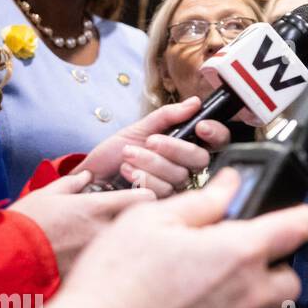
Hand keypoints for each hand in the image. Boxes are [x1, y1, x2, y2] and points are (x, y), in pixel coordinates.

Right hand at [7, 172, 156, 277]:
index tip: (143, 196)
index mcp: (96, 207)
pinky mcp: (92, 274)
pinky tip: (103, 262)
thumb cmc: (25, 223)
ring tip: (117, 243)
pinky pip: (112, 265)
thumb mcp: (47, 194)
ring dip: (129, 243)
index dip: (148, 195)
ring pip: (131, 246)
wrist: (5, 258)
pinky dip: (112, 263)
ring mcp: (101, 254)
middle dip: (144, 221)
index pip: (145, 198)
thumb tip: (89, 175)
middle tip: (133, 221)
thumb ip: (73, 183)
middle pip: (145, 224)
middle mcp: (105, 230)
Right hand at [58, 168, 307, 307]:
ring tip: (208, 276)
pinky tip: (191, 303)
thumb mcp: (153, 220)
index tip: (289, 211)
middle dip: (275, 261)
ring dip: (252, 289)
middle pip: (290, 276)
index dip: (300, 214)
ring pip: (265, 305)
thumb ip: (202, 201)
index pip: (301, 227)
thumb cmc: (117, 284)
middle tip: (240, 249)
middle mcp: (249, 293)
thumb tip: (231, 184)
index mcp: (241, 252)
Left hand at [73, 96, 231, 195]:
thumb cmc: (113, 155)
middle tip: (150, 141)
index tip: (200, 126)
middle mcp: (185, 167)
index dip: (215, 133)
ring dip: (150, 162)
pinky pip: (165, 191)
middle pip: (200, 158)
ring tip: (128, 156)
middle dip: (174, 148)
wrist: (89, 179)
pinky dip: (143, 178)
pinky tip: (128, 172)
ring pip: (179, 175)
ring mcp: (176, 187)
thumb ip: (167, 116)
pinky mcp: (163, 205)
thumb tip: (196, 102)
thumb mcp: (138, 129)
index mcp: (185, 145)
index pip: (217, 140)